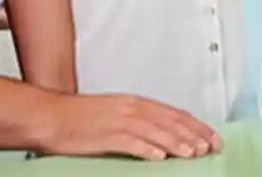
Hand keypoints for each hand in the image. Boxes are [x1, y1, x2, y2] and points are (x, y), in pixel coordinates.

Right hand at [37, 93, 222, 161]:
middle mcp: (132, 108)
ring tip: (193, 153)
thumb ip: (140, 121)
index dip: (196, 125)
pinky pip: (131, 142)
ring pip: (156, 131)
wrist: (49, 116)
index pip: (175, 114)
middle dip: (194, 134)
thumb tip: (163, 136)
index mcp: (136, 103)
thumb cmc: (79, 117)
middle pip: (171, 121)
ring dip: (176, 142)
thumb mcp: (116, 113)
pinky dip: (147, 149)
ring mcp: (119, 120)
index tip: (212, 136)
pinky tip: (160, 158)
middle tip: (210, 147)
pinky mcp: (105, 134)